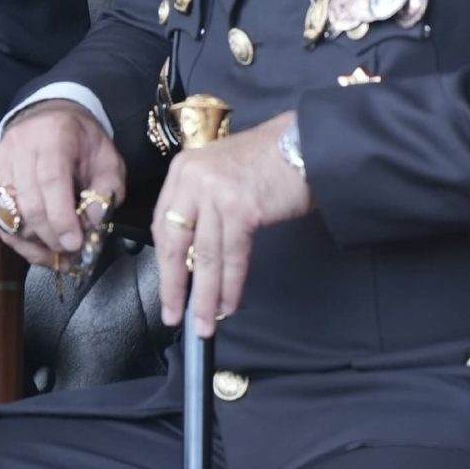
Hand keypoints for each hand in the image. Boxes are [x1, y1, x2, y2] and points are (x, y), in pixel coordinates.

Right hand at [0, 101, 125, 271]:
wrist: (48, 119)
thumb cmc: (80, 143)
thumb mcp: (107, 158)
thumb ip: (108, 189)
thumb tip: (94, 220)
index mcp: (53, 134)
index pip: (51, 180)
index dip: (62, 217)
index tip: (75, 244)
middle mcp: (18, 144)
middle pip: (29, 203)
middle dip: (51, 236)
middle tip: (70, 252)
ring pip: (10, 217)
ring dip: (35, 244)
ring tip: (57, 254)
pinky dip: (18, 240)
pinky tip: (38, 246)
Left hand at [154, 113, 312, 337]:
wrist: (306, 145)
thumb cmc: (270, 161)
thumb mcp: (222, 174)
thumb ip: (203, 206)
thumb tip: (195, 259)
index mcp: (184, 170)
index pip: (163, 224)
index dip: (165, 263)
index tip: (167, 289)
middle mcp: (194, 178)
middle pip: (176, 243)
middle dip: (174, 286)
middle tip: (176, 316)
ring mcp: (217, 192)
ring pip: (205, 256)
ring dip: (205, 296)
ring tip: (205, 323)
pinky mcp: (241, 208)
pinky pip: (232, 257)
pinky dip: (231, 286)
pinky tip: (229, 303)